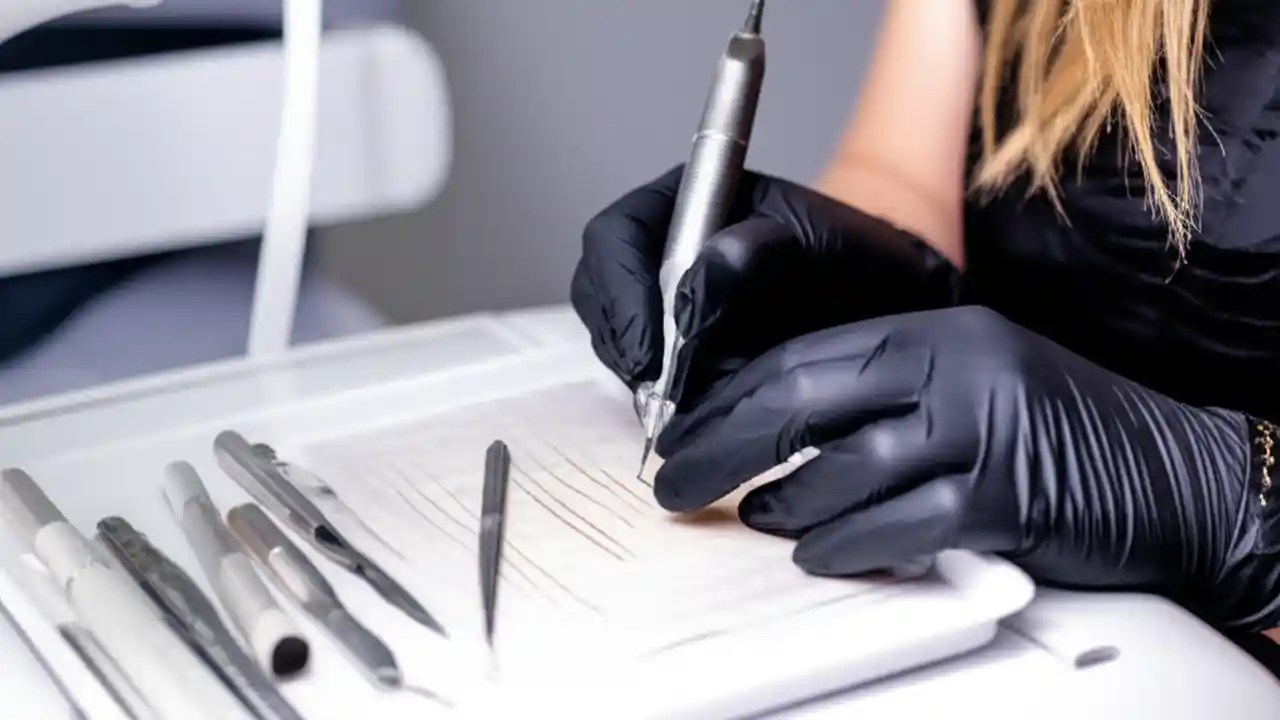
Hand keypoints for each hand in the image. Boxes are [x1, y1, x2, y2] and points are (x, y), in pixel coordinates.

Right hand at [570, 166, 957, 406]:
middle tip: (667, 395)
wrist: (894, 304)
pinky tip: (712, 412)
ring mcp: (666, 308)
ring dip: (651, 383)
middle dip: (628, 350)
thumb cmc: (861, 258)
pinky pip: (651, 386)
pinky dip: (672, 405)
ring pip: (621, 348)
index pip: (614, 239)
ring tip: (708, 400)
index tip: (651, 354)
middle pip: (601, 298)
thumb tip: (691, 289)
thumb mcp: (821, 245)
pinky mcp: (680, 359)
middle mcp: (663, 252)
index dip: (619, 297)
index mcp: (687, 201)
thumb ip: (756, 256)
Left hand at [653, 306, 1279, 629]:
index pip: (801, 355)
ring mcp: (978, 430)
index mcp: (935, 329)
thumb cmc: (1059, 427)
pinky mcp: (1001, 497)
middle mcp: (952, 366)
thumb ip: (882, 392)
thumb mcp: (967, 379)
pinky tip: (819, 551)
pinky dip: (844, 545)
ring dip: (781, 503)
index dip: (728, 397)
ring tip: (754, 517)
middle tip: (677, 479)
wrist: (1173, 468)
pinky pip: (895, 526)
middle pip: (800, 398)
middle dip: (721, 443)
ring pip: (841, 468)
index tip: (684, 429)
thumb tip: (777, 426)